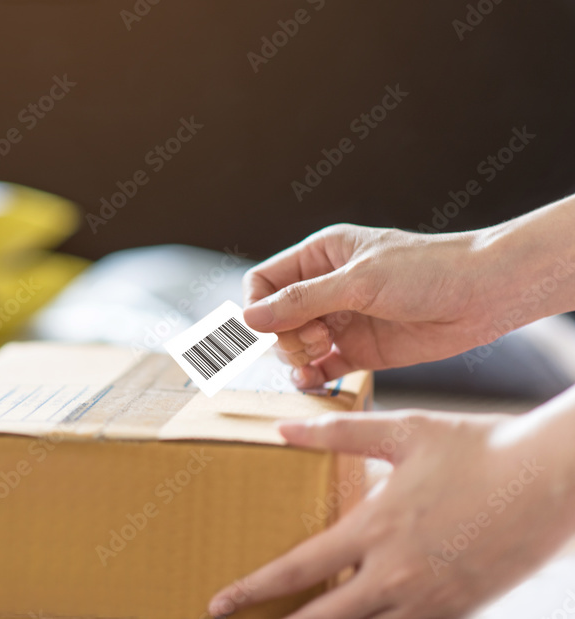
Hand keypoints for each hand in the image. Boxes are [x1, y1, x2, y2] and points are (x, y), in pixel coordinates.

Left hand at [208, 410, 574, 618]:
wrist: (552, 479)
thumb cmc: (477, 447)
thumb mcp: (402, 432)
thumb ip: (336, 432)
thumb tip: (281, 428)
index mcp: (374, 527)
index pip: (297, 569)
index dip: (251, 590)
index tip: (217, 603)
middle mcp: (396, 573)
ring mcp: (431, 599)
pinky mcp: (461, 610)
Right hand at [242, 224, 498, 387]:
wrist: (485, 295)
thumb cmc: (427, 271)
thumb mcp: (358, 281)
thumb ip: (301, 302)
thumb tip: (248, 318)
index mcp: (321, 255)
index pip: (263, 282)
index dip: (258, 307)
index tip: (270, 328)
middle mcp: (326, 287)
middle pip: (274, 318)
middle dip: (284, 335)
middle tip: (314, 340)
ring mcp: (342, 320)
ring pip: (294, 345)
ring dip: (297, 357)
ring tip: (321, 357)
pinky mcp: (361, 350)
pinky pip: (321, 368)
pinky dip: (312, 377)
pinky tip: (315, 382)